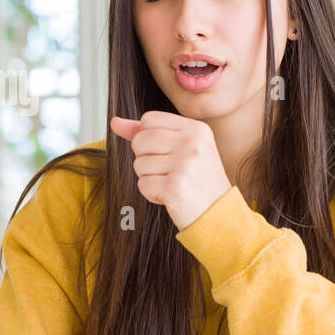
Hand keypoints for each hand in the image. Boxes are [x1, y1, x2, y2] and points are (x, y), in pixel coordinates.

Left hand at [110, 112, 232, 230]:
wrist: (219, 214)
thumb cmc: (198, 181)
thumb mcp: (181, 149)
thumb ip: (147, 132)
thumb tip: (115, 122)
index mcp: (196, 129)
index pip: (149, 119)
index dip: (149, 138)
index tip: (169, 153)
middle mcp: (192, 143)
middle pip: (140, 140)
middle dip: (146, 159)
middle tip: (170, 171)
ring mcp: (184, 164)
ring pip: (139, 164)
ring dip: (150, 178)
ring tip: (173, 184)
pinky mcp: (174, 187)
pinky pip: (142, 184)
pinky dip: (152, 194)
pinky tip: (171, 196)